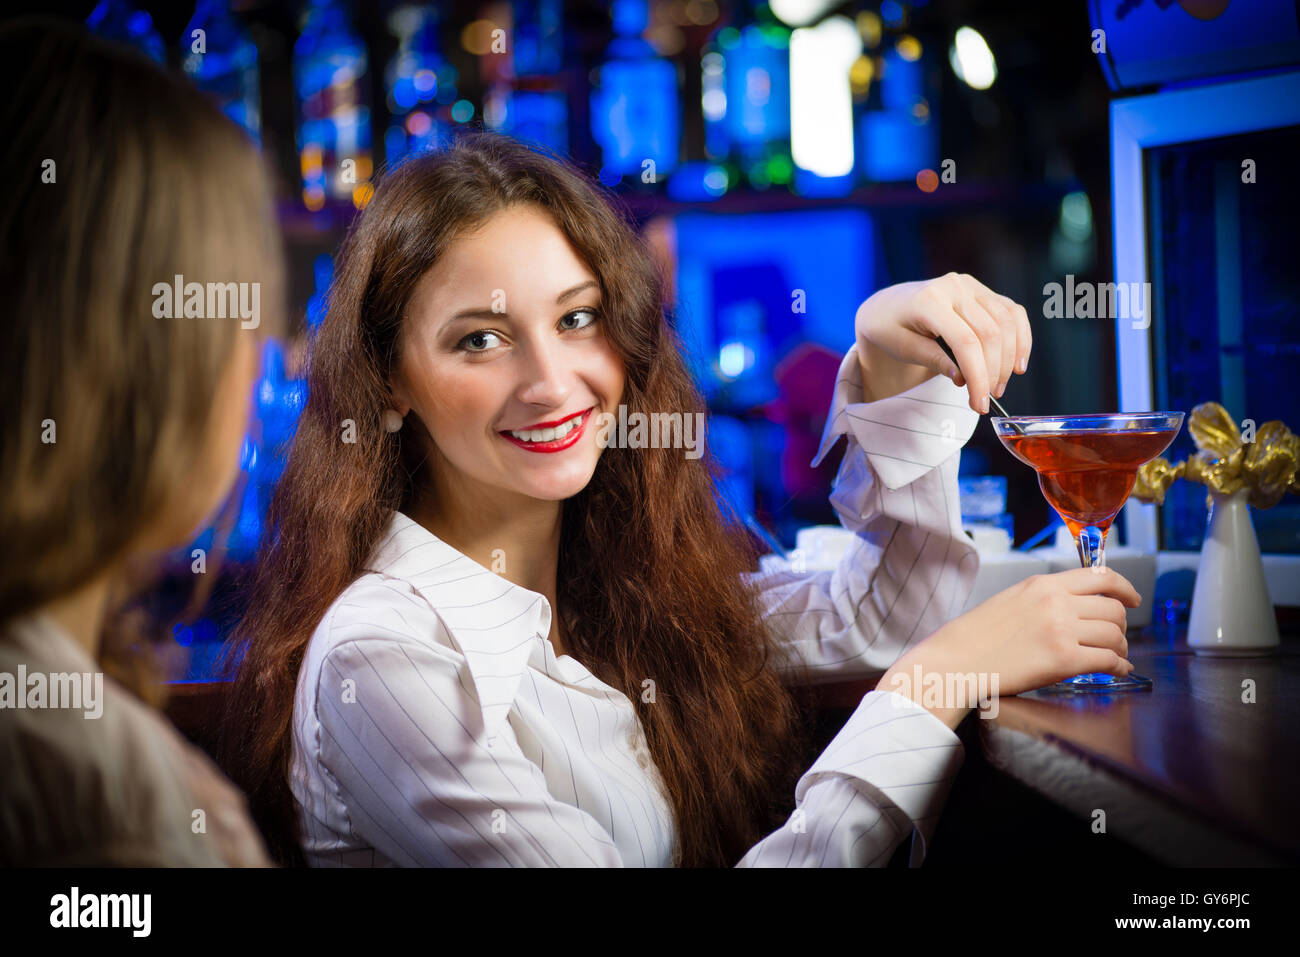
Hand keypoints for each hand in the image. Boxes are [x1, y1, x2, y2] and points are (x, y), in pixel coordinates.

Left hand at [853, 272, 1032, 413]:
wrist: (888, 306)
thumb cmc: (889, 328)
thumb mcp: (902, 349)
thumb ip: (934, 360)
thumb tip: (965, 379)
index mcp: (929, 300)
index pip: (965, 342)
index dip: (978, 375)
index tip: (980, 404)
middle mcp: (954, 286)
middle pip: (989, 334)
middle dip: (993, 372)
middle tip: (986, 399)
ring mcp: (971, 286)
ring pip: (1006, 324)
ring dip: (1008, 360)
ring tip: (997, 386)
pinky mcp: (982, 291)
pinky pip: (1012, 313)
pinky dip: (1020, 339)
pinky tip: (1018, 364)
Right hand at [876, 567, 1140, 727]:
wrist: (957, 660)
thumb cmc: (977, 635)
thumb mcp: (1013, 599)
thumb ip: (1046, 598)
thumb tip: (1078, 607)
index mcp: (1043, 584)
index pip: (1101, 576)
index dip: (1125, 588)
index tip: (1132, 599)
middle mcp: (1056, 603)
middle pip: (1113, 609)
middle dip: (1121, 625)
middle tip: (1116, 637)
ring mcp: (1061, 631)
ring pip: (1114, 635)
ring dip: (1120, 648)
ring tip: (1114, 657)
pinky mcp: (1063, 660)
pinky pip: (1108, 661)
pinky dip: (1118, 667)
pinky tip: (1115, 671)